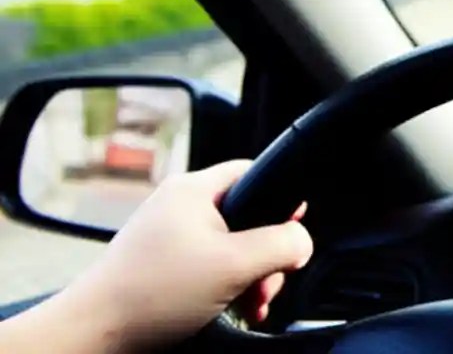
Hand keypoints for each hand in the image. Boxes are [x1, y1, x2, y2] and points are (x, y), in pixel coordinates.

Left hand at [0, 160, 311, 353]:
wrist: (94, 336)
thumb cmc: (152, 294)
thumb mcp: (235, 264)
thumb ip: (281, 245)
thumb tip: (303, 242)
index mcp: (194, 190)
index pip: (254, 172)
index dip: (281, 201)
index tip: (291, 231)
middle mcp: (179, 207)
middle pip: (248, 218)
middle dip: (266, 255)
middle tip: (266, 284)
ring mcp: (168, 237)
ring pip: (231, 248)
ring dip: (250, 277)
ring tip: (249, 304)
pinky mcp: (162, 267)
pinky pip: (210, 268)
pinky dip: (226, 288)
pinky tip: (232, 311)